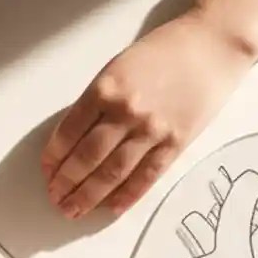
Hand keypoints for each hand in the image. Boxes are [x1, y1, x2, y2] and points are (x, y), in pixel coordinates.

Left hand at [41, 13, 254, 219]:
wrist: (211, 46)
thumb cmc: (165, 50)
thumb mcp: (120, 66)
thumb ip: (100, 99)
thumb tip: (79, 136)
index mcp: (105, 88)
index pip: (69, 132)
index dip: (54, 157)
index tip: (46, 172)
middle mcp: (125, 112)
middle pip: (86, 157)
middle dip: (66, 183)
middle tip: (55, 199)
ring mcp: (152, 130)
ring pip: (112, 172)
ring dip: (89, 195)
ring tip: (73, 210)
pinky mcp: (175, 142)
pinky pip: (147, 175)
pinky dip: (127, 195)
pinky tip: (111, 209)